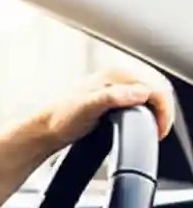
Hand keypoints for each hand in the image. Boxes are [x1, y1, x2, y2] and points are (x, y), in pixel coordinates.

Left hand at [40, 65, 175, 148]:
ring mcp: (114, 87)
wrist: (43, 129)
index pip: (155, 88)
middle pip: (155, 91)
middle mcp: (116, 77)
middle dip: (161, 112)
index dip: (163, 111)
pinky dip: (145, 114)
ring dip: (154, 113)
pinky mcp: (111, 98)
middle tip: (157, 132)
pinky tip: (140, 124)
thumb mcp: (87, 108)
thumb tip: (138, 93)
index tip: (158, 130)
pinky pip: (138, 103)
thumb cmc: (59, 119)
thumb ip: (112, 98)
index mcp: (115, 75)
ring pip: (148, 97)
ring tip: (152, 130)